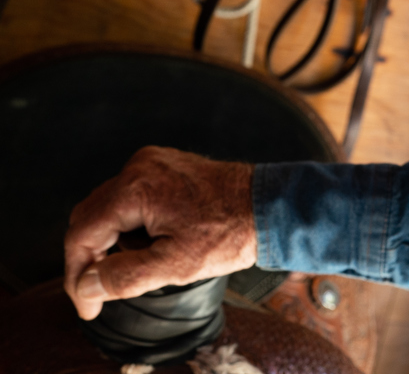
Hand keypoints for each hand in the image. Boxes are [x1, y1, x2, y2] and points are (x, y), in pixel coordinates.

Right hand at [63, 146, 257, 320]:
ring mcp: (154, 163)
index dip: (77, 273)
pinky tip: (156, 240)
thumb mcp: (176, 265)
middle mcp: (140, 167)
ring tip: (145, 260)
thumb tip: (86, 285)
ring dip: (114, 240)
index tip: (87, 304)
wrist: (271, 205)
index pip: (83, 233)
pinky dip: (132, 223)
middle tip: (103, 291)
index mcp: (136, 188)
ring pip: (109, 208)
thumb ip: (124, 277)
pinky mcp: (167, 166)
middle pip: (90, 217)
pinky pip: (132, 197)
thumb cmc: (232, 231)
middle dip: (92, 256)